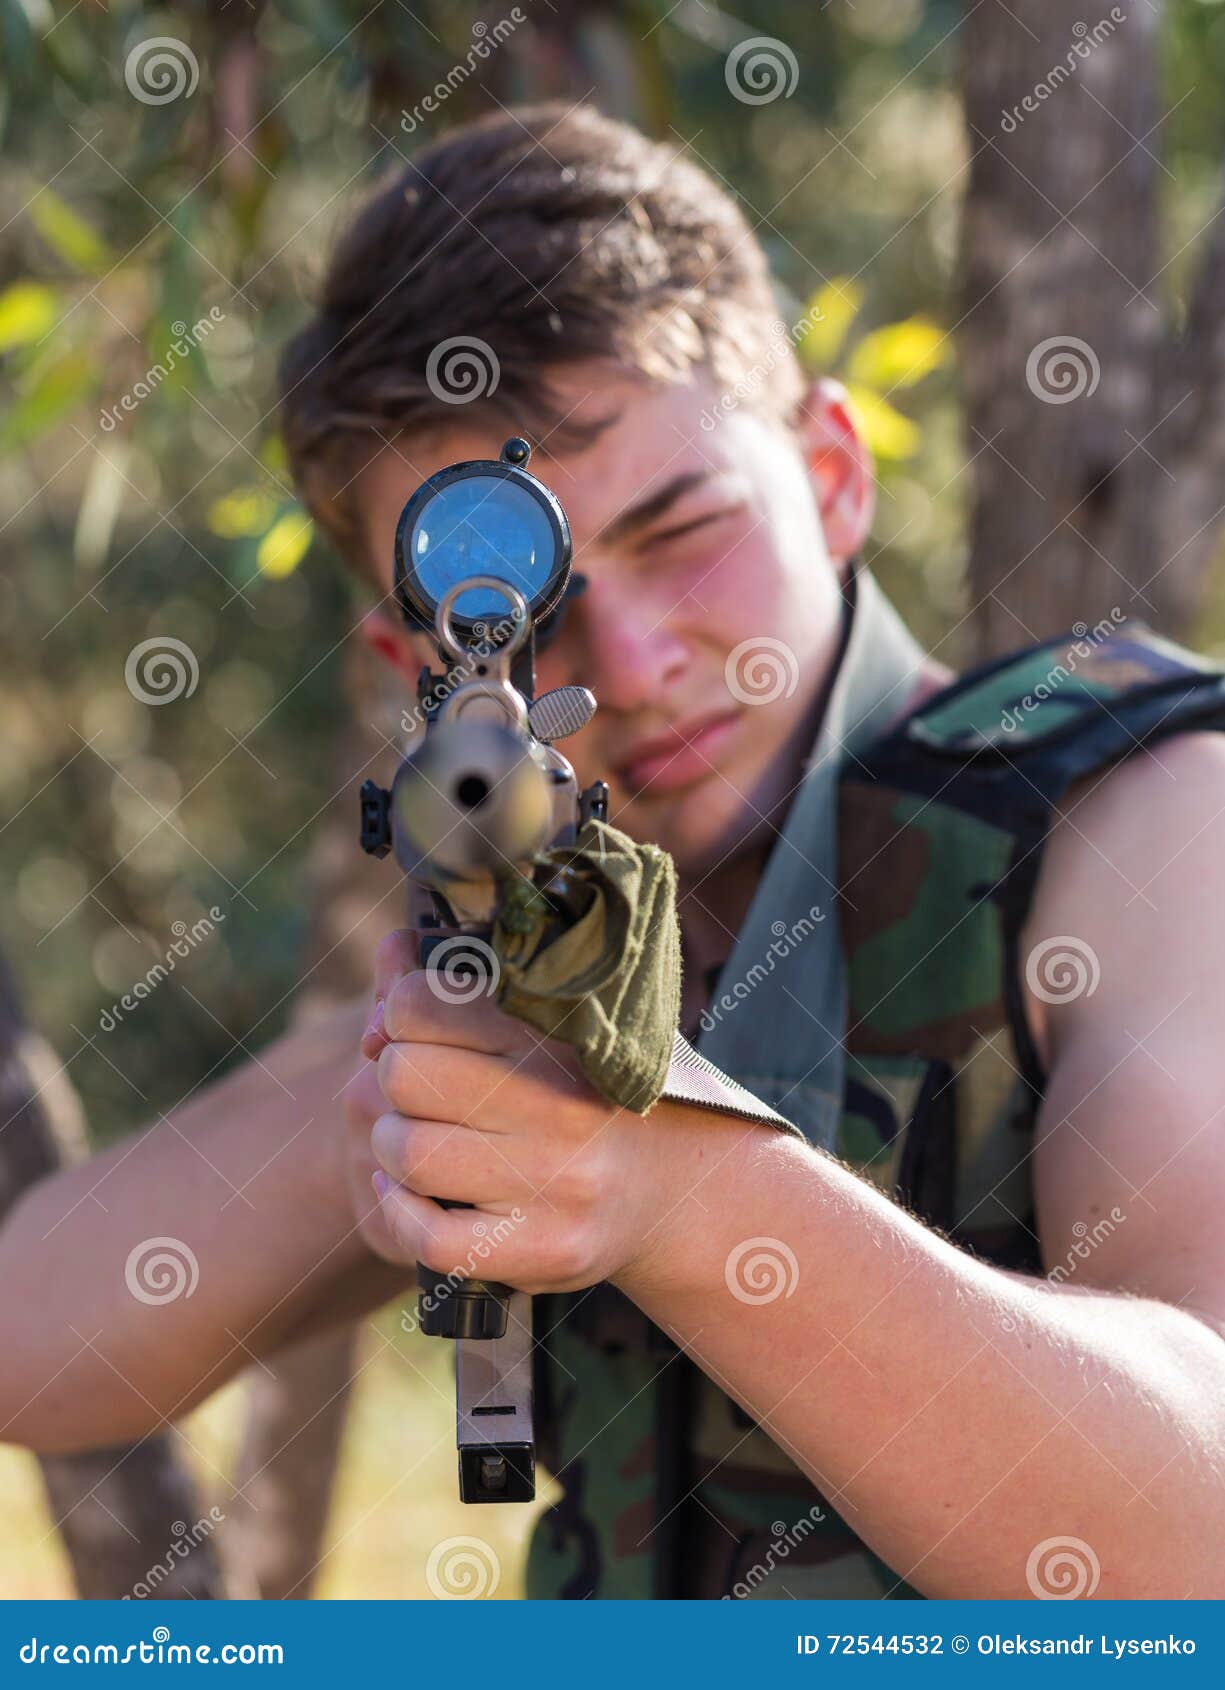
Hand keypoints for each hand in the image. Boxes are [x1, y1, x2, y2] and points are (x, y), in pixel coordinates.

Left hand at [356, 929, 751, 1297]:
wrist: (676, 1186)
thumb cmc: (590, 1096)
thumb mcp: (550, 1028)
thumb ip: (462, 992)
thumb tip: (384, 973)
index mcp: (557, 1037)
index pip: (424, 1005)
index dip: (400, 1015)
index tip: (414, 1031)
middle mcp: (560, 1107)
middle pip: (404, 1076)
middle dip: (395, 1082)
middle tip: (419, 1091)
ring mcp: (554, 1185)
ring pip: (408, 1153)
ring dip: (392, 1147)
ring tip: (417, 1140)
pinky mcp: (545, 1250)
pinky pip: (427, 1236)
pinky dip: (398, 1211)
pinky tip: (405, 1192)